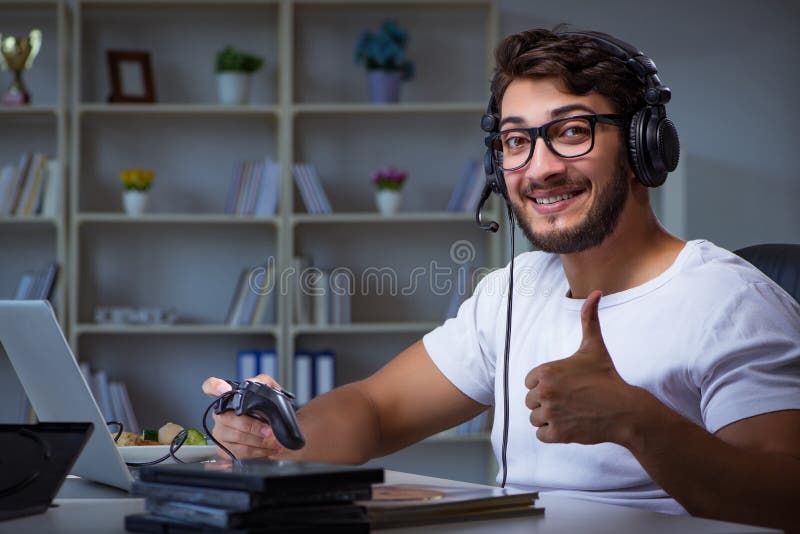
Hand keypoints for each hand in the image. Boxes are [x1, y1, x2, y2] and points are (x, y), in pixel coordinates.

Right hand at [202, 374, 286, 458]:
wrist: (277, 434)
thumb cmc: (271, 413)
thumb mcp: (273, 392)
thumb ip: (264, 382)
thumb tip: (251, 382)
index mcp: (230, 397)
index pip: (210, 386)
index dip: (214, 386)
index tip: (223, 389)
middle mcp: (221, 414)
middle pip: (230, 419)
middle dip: (253, 427)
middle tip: (269, 431)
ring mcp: (220, 432)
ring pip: (236, 437)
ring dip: (259, 442)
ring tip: (274, 442)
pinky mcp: (223, 449)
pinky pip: (238, 451)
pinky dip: (256, 452)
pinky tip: (267, 449)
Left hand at [524, 290, 640, 444]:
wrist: (625, 410)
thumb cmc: (607, 377)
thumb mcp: (594, 346)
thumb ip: (589, 319)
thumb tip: (596, 292)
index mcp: (545, 372)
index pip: (530, 382)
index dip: (546, 384)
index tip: (566, 385)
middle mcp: (544, 392)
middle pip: (531, 401)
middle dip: (547, 402)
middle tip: (570, 400)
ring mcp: (550, 414)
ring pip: (535, 418)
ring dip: (549, 418)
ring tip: (570, 412)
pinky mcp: (557, 433)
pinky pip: (541, 434)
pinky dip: (552, 433)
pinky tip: (569, 425)